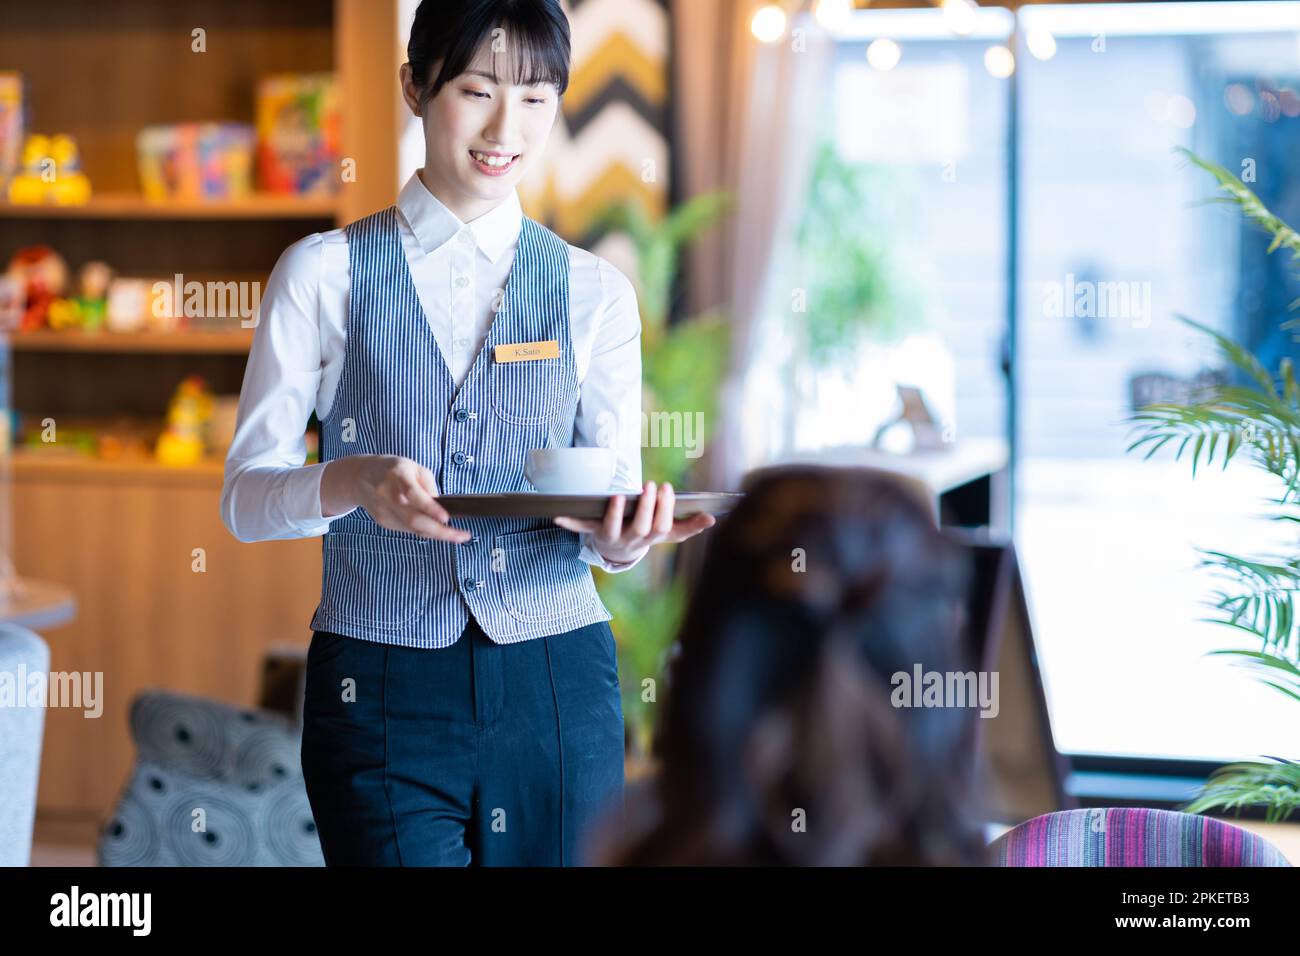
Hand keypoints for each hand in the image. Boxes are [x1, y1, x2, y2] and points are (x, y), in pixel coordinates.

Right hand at [321, 455, 471, 542]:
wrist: (360, 477)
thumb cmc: (392, 469)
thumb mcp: (414, 467)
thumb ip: (428, 485)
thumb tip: (440, 506)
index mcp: (397, 476)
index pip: (413, 494)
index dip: (430, 508)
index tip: (446, 518)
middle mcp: (387, 495)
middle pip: (413, 519)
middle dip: (439, 531)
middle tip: (461, 536)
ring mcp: (383, 511)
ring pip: (412, 529)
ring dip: (436, 534)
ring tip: (456, 536)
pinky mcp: (383, 521)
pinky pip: (407, 530)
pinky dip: (424, 531)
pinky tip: (436, 530)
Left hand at [553, 480, 715, 564]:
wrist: (618, 553)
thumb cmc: (647, 535)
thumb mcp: (669, 534)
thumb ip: (690, 526)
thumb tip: (713, 518)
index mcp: (652, 538)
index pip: (663, 526)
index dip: (665, 509)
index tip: (667, 488)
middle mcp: (633, 540)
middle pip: (642, 527)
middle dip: (646, 507)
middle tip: (651, 485)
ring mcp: (612, 537)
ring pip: (614, 528)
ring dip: (615, 512)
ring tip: (619, 495)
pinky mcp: (594, 532)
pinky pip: (582, 528)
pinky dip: (569, 523)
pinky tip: (557, 517)